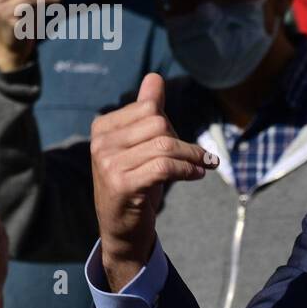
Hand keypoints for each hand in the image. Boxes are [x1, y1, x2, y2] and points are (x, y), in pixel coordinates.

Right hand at [91, 73, 217, 290]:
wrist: (122, 230)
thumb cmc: (136, 184)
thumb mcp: (141, 145)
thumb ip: (147, 111)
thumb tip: (155, 78)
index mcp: (103, 128)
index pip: (149, 108)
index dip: (171, 124)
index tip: (183, 143)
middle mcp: (101, 143)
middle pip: (158, 124)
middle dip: (183, 140)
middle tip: (196, 157)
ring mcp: (109, 164)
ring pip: (164, 145)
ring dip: (193, 155)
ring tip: (205, 164)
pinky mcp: (123, 184)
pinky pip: (165, 166)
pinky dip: (188, 169)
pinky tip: (197, 174)